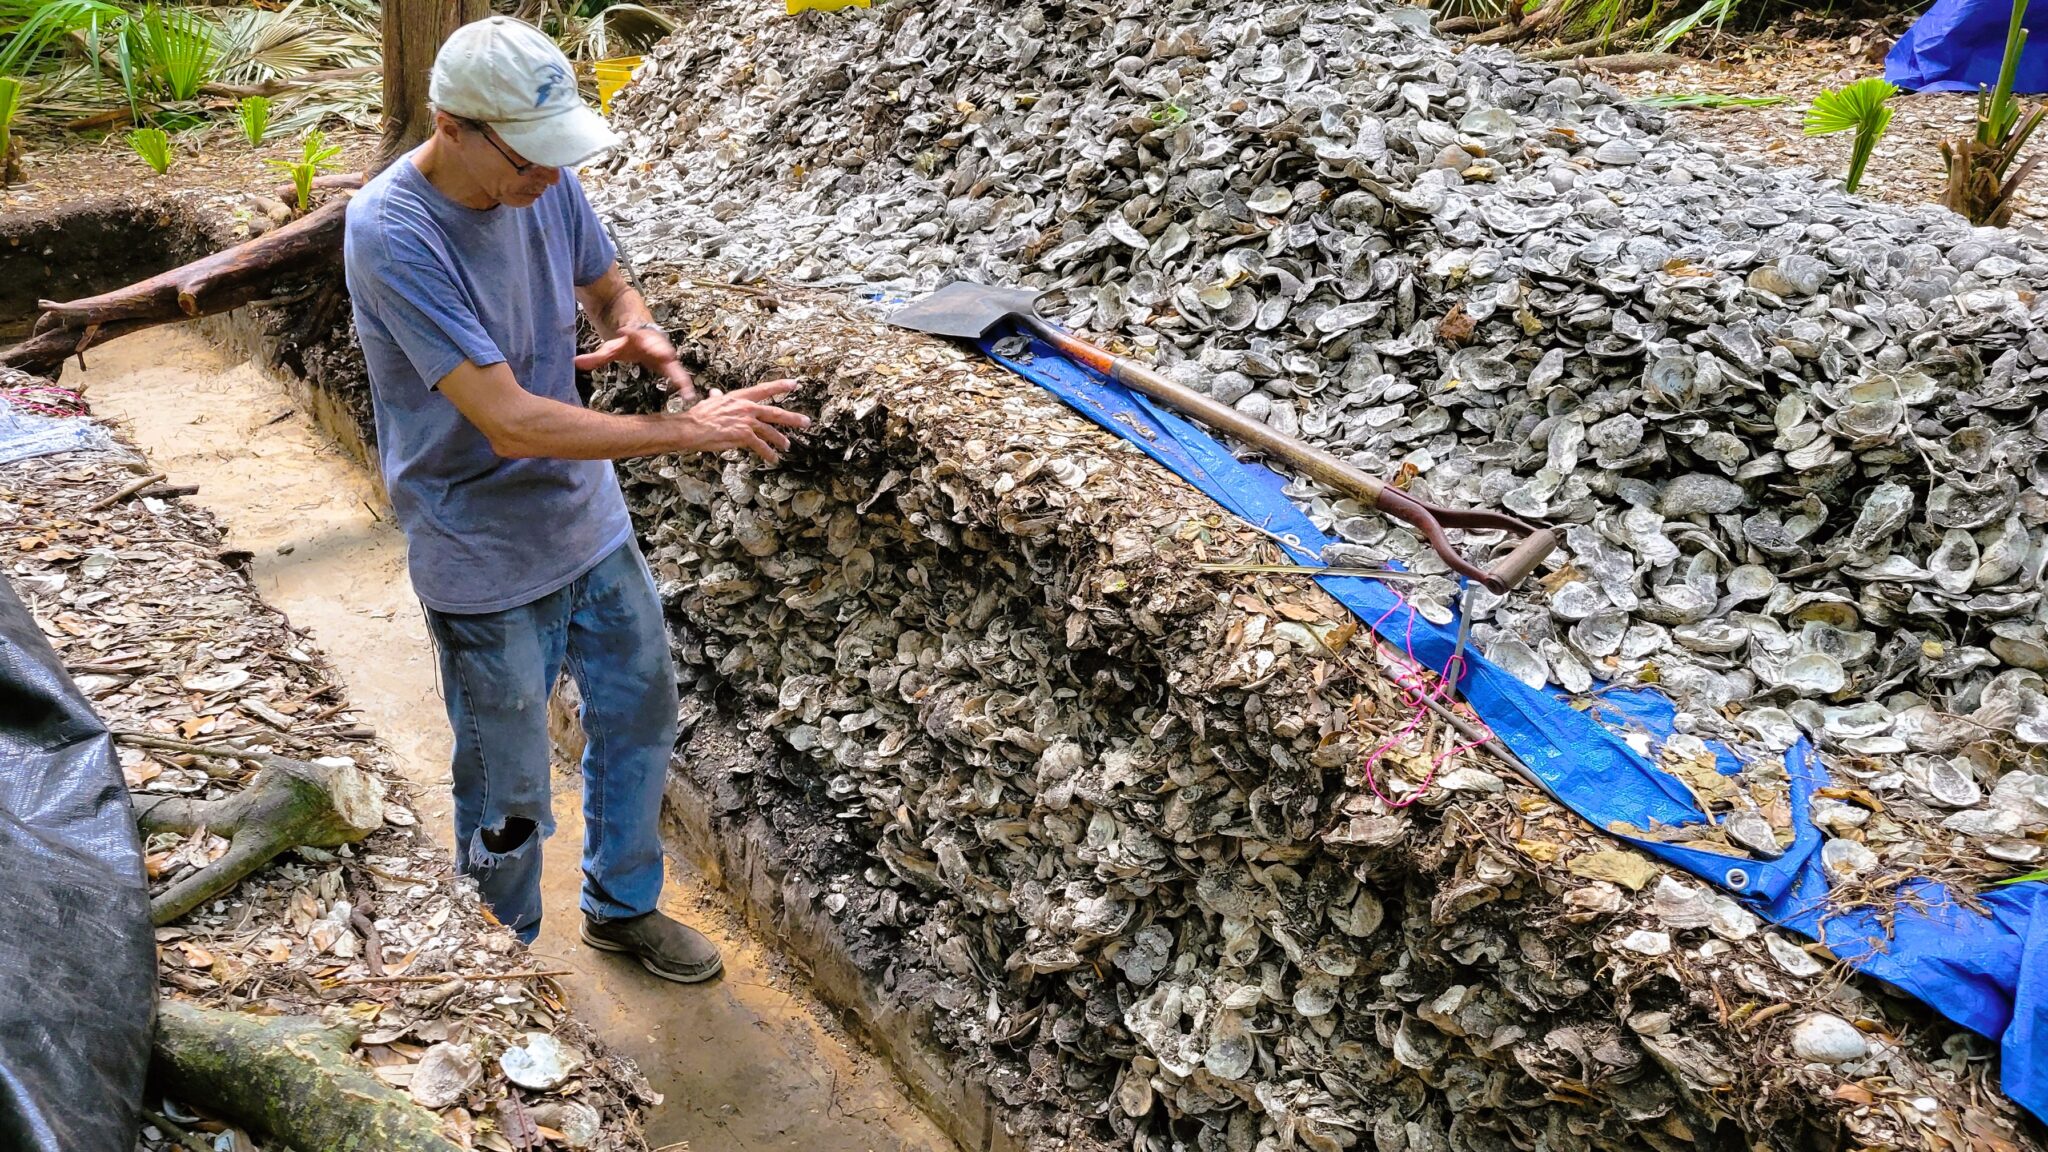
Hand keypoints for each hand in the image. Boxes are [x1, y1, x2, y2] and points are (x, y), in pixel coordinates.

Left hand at [575, 323, 696, 398]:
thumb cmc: (628, 341)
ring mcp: (667, 356)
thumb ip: (597, 356)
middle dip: (664, 353)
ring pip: (674, 365)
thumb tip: (576, 363)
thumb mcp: (612, 347)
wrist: (645, 332)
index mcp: (641, 338)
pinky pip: (679, 376)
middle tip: (667, 358)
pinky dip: (684, 385)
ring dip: (681, 377)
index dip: (631, 332)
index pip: (636, 334)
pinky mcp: (672, 367)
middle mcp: (656, 345)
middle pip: (661, 348)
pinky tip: (689, 397)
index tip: (623, 330)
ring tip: (687, 390)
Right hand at [673, 379, 810, 463]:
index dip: (780, 386)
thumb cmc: (698, 416)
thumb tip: (715, 393)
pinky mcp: (744, 435)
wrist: (692, 428)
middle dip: (793, 418)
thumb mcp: (710, 403)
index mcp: (739, 397)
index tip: (794, 384)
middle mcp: (746, 407)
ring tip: (787, 446)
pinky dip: (768, 453)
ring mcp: (746, 421)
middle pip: (775, 412)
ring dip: (780, 440)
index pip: (764, 389)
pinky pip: (760, 446)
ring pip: (770, 431)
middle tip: (806, 422)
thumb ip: (717, 398)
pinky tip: (773, 459)